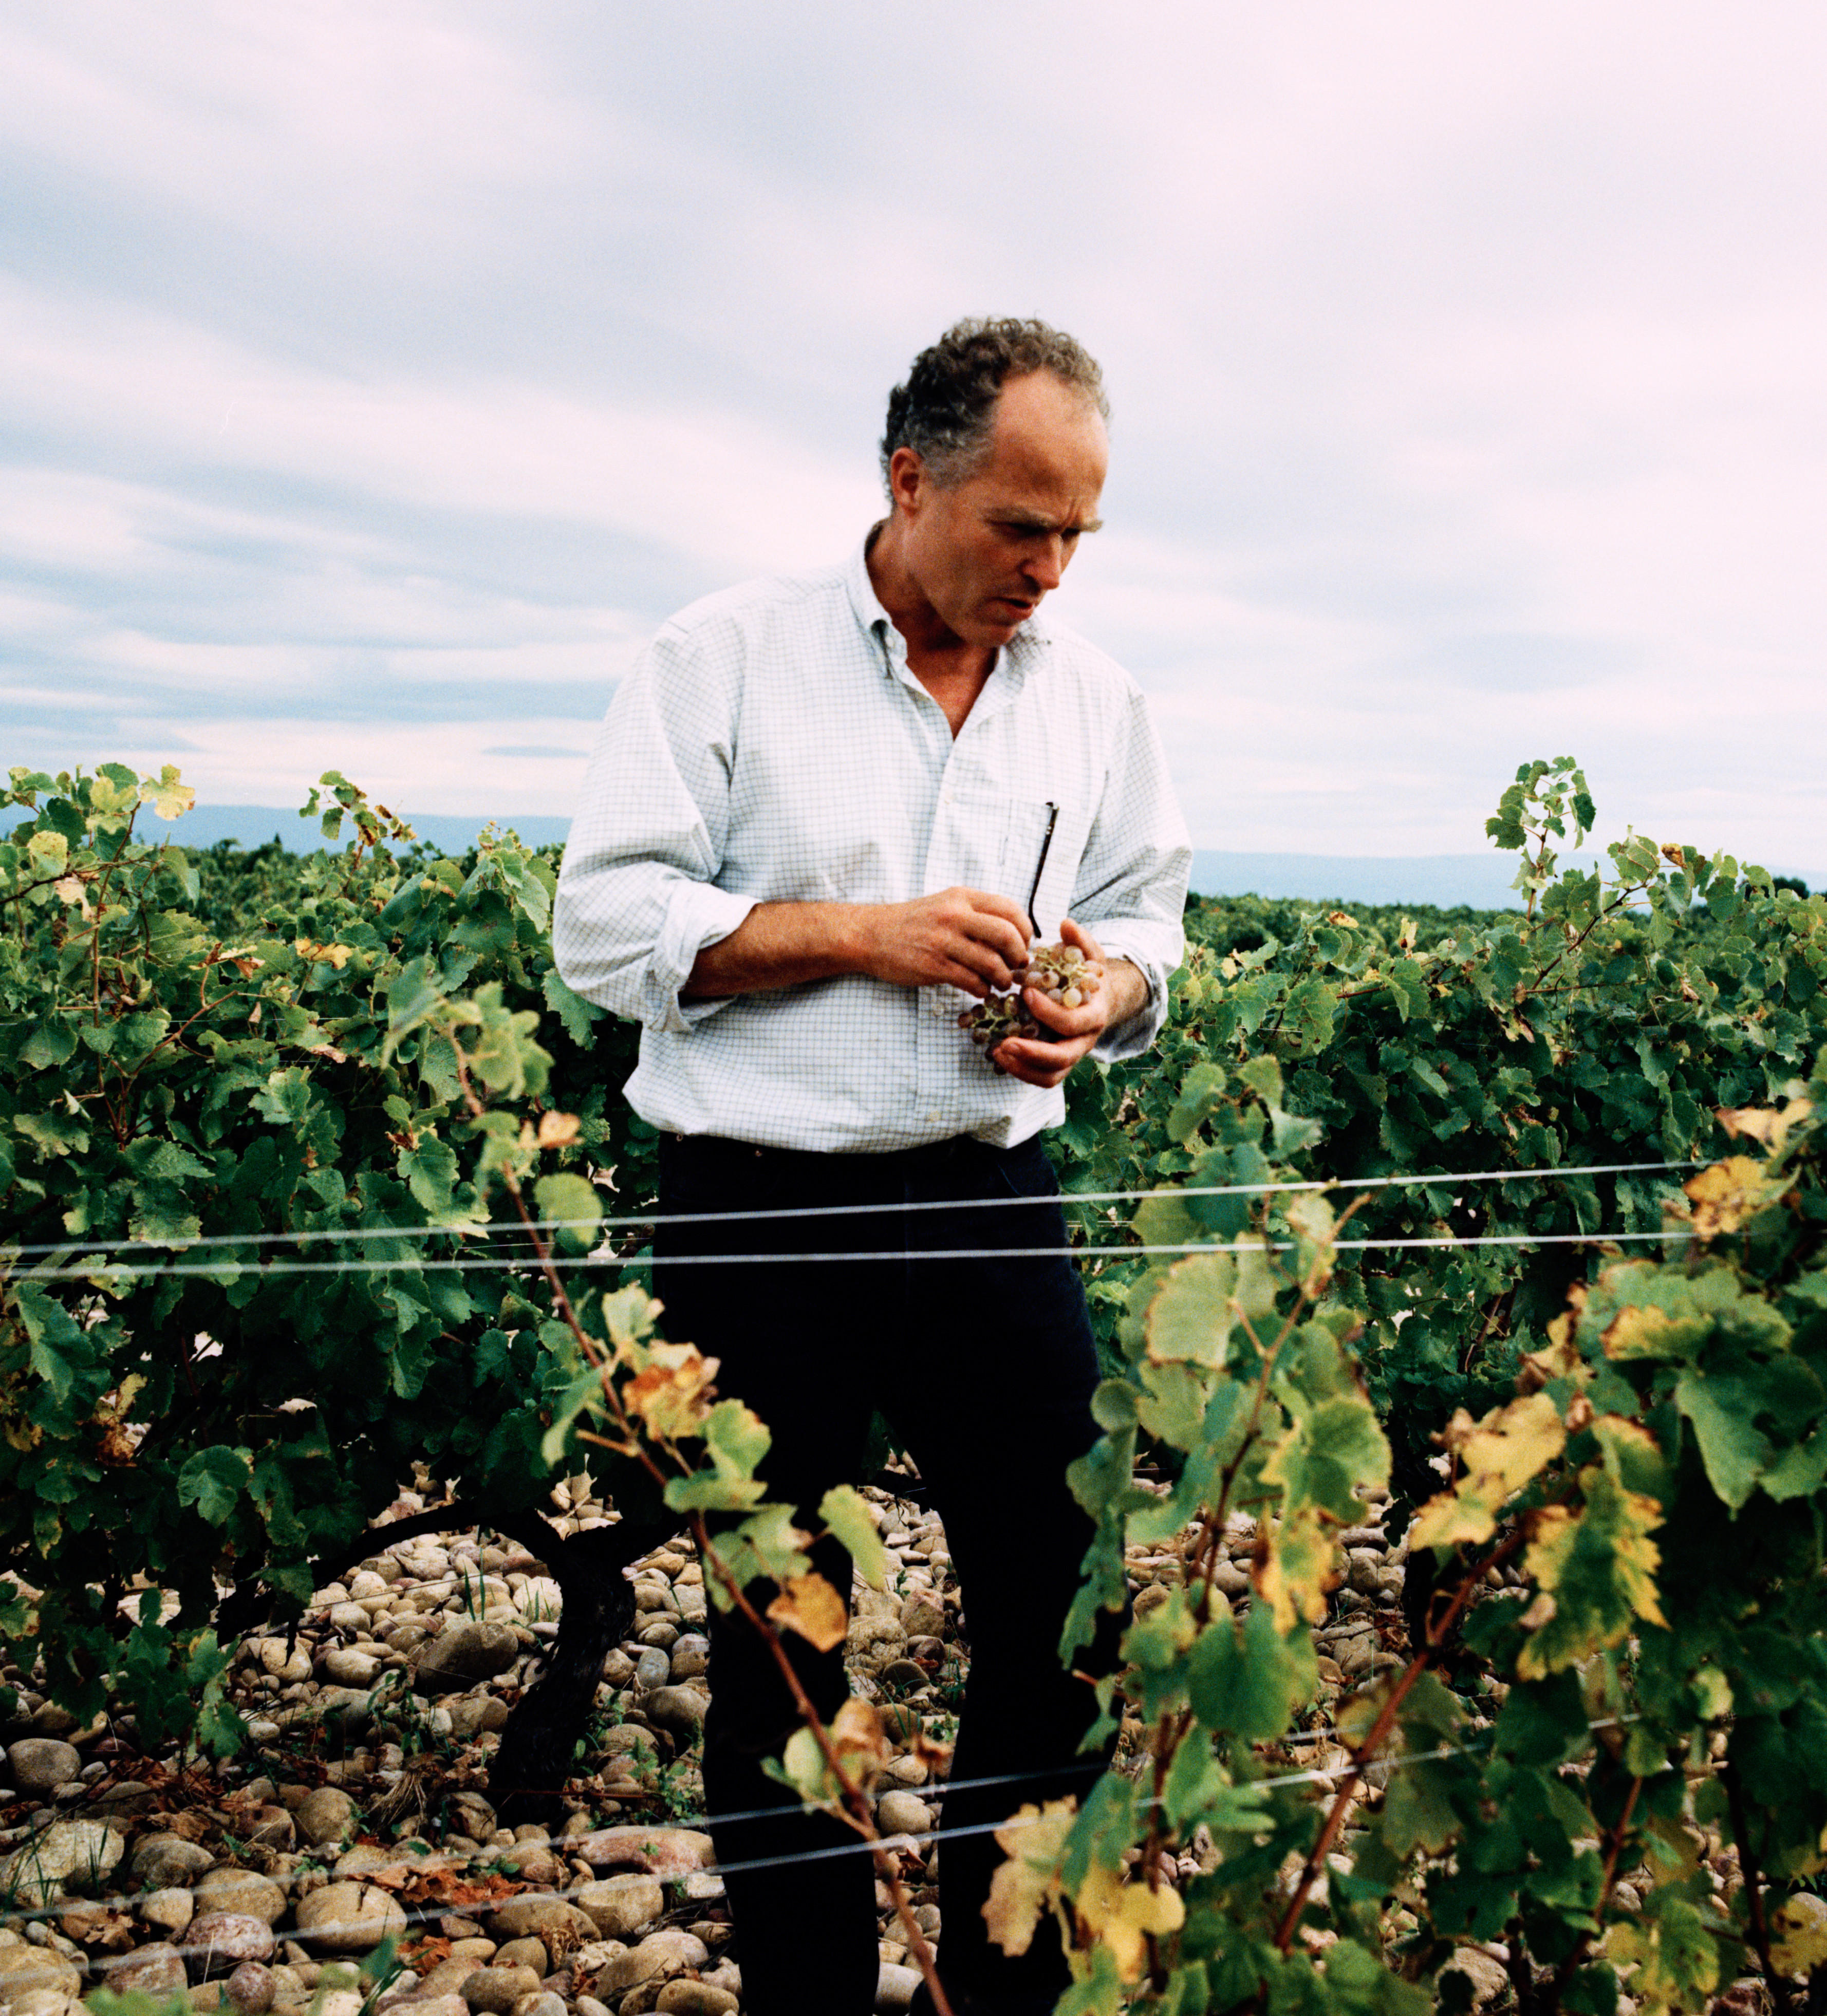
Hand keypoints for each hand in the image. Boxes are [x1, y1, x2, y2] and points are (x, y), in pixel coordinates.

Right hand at [854, 886, 1034, 996]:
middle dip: (1018, 956)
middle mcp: (955, 915)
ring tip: (999, 983)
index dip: (1025, 931)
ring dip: (1002, 978)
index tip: (1023, 944)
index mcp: (962, 897)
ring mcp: (943, 941)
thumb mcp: (946, 905)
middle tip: (1016, 967)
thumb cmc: (914, 922)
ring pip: (991, 962)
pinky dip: (982, 989)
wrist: (872, 934)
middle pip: (1006, 935)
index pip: (1010, 909)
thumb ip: (977, 914)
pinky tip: (980, 990)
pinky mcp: (934, 965)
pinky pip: (972, 981)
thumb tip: (1016, 935)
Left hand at [991, 918, 1142, 1088]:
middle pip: (1063, 1058)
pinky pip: (1040, 1077)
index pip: (1073, 1022)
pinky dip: (1020, 1070)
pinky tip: (997, 1053)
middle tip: (1004, 1042)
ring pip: (1051, 1076)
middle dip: (1033, 1052)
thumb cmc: (1087, 975)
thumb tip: (1066, 923)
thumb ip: (1080, 940)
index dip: (1049, 1012)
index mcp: (1094, 1015)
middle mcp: (1084, 1041)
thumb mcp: (1089, 955)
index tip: (1026, 993)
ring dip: (1022, 1068)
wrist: (1097, 1000)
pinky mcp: (1055, 1063)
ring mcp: (1070, 1055)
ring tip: (997, 1051)